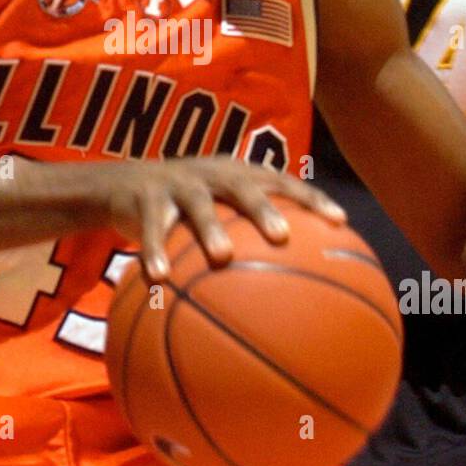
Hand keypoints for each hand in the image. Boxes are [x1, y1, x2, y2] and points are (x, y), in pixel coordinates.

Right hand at [93, 157, 345, 281]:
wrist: (124, 184)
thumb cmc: (189, 207)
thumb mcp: (220, 212)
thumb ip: (252, 239)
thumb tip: (300, 291)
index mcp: (239, 175)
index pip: (283, 182)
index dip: (311, 199)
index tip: (340, 222)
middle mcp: (213, 174)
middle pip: (244, 186)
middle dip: (264, 209)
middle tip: (282, 237)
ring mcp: (178, 182)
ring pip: (198, 204)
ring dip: (211, 228)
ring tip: (222, 256)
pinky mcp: (145, 196)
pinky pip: (151, 228)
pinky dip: (155, 252)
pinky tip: (159, 280)